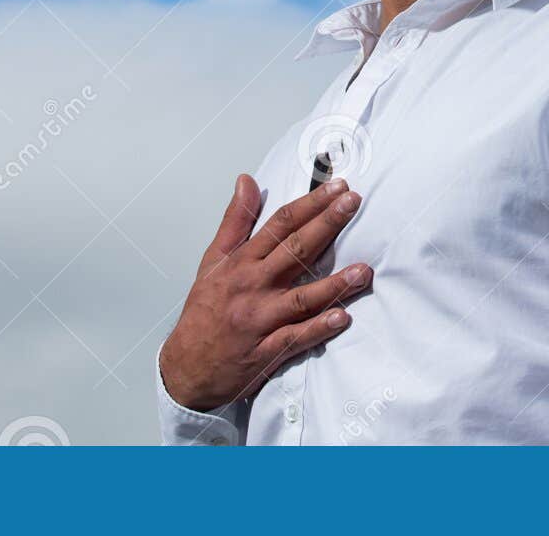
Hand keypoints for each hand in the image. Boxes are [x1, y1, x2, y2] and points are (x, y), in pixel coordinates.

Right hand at [159, 173, 371, 411]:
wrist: (186, 367)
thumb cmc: (203, 312)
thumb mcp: (213, 260)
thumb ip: (235, 220)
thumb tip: (246, 181)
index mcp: (241, 263)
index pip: (280, 224)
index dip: (310, 203)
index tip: (337, 186)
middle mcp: (252, 287)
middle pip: (295, 250)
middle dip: (326, 224)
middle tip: (353, 202)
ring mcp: (260, 320)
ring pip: (301, 298)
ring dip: (334, 284)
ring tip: (363, 270)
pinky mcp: (266, 351)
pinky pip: (296, 338)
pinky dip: (318, 329)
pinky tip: (341, 318)